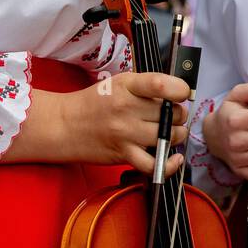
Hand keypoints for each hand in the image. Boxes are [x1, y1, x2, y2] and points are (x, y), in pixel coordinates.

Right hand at [65, 70, 189, 175]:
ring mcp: (126, 133)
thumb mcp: (119, 83)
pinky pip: (155, 164)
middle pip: (172, 114)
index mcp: (127, 85)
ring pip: (169, 136)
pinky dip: (169, 164)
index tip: (183, 93)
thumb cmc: (94, 103)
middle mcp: (127, 108)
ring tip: (169, 132)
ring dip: (176, 136)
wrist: (64, 125)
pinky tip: (173, 158)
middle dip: (178, 115)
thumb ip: (146, 87)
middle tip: (171, 115)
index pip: (161, 84)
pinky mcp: (124, 154)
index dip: (180, 89)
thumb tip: (179, 94)